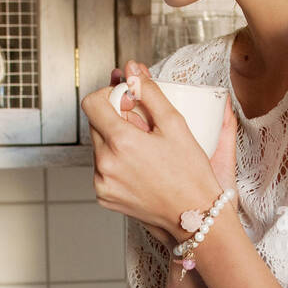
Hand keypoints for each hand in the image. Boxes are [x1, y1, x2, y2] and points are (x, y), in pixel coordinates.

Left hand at [82, 61, 237, 246]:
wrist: (194, 219)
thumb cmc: (191, 174)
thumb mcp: (175, 124)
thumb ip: (149, 91)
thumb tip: (131, 69)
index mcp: (120, 142)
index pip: (92, 102)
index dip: (110, 96)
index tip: (130, 102)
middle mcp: (104, 164)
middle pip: (95, 124)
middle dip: (117, 119)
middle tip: (146, 128)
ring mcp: (101, 183)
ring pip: (99, 147)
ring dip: (117, 141)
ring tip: (147, 152)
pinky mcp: (104, 197)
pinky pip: (103, 168)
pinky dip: (118, 163)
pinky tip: (142, 169)